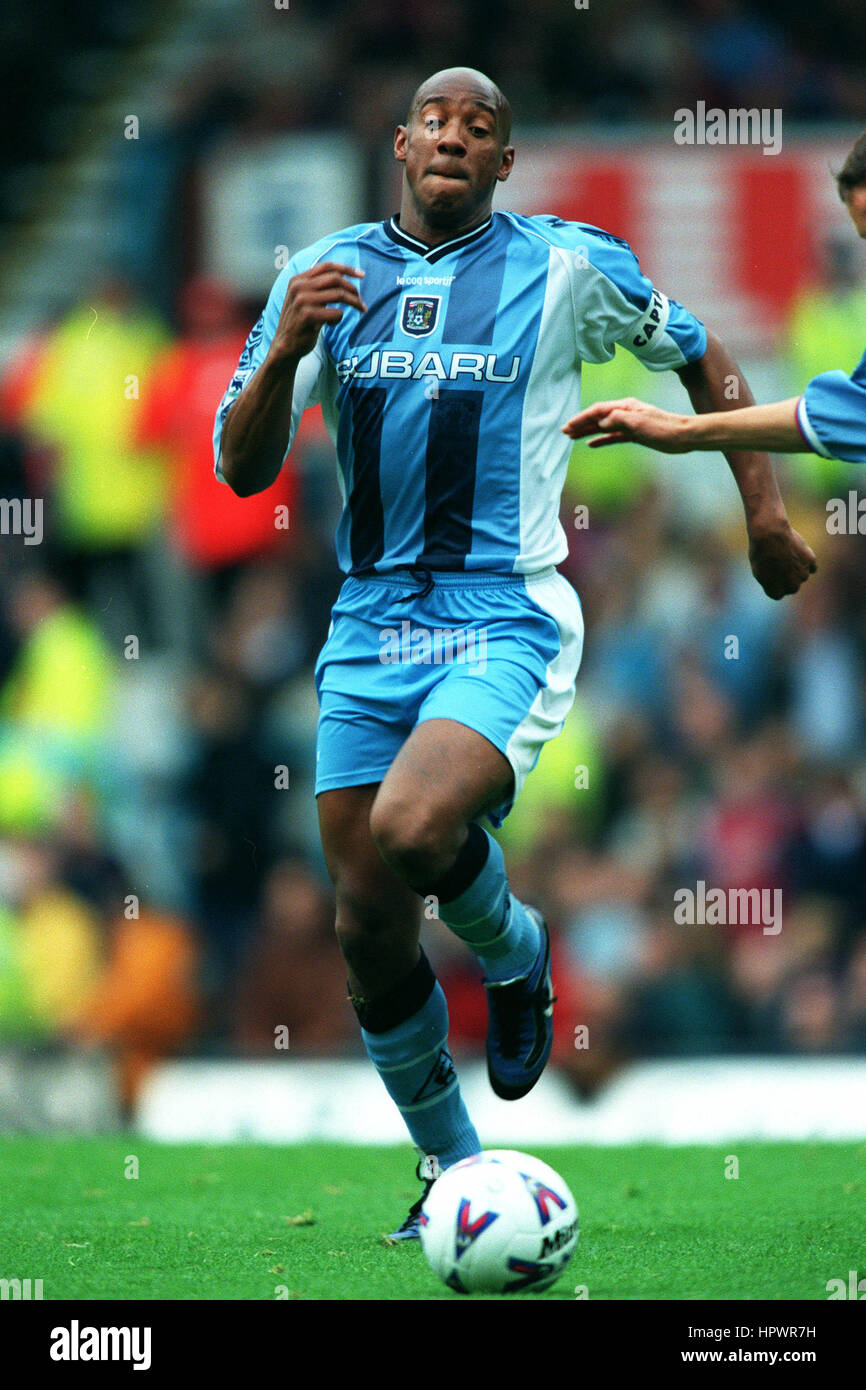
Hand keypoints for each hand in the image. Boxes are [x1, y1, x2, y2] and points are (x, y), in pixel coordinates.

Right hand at [270, 261, 366, 361]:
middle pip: (335, 279)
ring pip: (338, 294)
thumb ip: (318, 286)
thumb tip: (344, 274)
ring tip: (358, 310)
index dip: (347, 269)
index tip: (362, 275)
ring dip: (353, 303)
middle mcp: (298, 287)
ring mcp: (302, 301)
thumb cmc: (300, 322)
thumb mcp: (305, 299)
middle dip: (352, 288)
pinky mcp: (308, 316)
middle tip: (361, 300)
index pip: (326, 267)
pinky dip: (339, 319)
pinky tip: (331, 325)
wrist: (285, 346)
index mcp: (298, 280)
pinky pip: (336, 313)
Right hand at [562, 398, 692, 451]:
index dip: (582, 418)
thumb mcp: (637, 422)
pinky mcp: (634, 434)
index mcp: (625, 407)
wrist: (682, 436)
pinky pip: (612, 436)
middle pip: (598, 418)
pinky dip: (601, 439)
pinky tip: (591, 444)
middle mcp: (625, 413)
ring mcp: (629, 424)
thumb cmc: (662, 428)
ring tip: (572, 437)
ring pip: (603, 427)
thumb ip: (617, 420)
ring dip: (588, 431)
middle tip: (564, 431)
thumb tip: (600, 422)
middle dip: (581, 424)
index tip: (568, 426)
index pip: (598, 411)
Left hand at [747, 517, 816, 598]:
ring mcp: (803, 574)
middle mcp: (792, 587)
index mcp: (776, 592)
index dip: (773, 583)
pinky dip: (806, 562)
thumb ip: (771, 580)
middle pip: (792, 587)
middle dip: (787, 578)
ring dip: (796, 569)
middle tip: (779, 563)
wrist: (770, 534)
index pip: (778, 594)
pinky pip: (812, 567)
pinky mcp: (811, 561)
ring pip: (802, 576)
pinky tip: (797, 553)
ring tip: (785, 554)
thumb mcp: (758, 571)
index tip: (769, 572)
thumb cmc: (760, 552)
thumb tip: (780, 582)